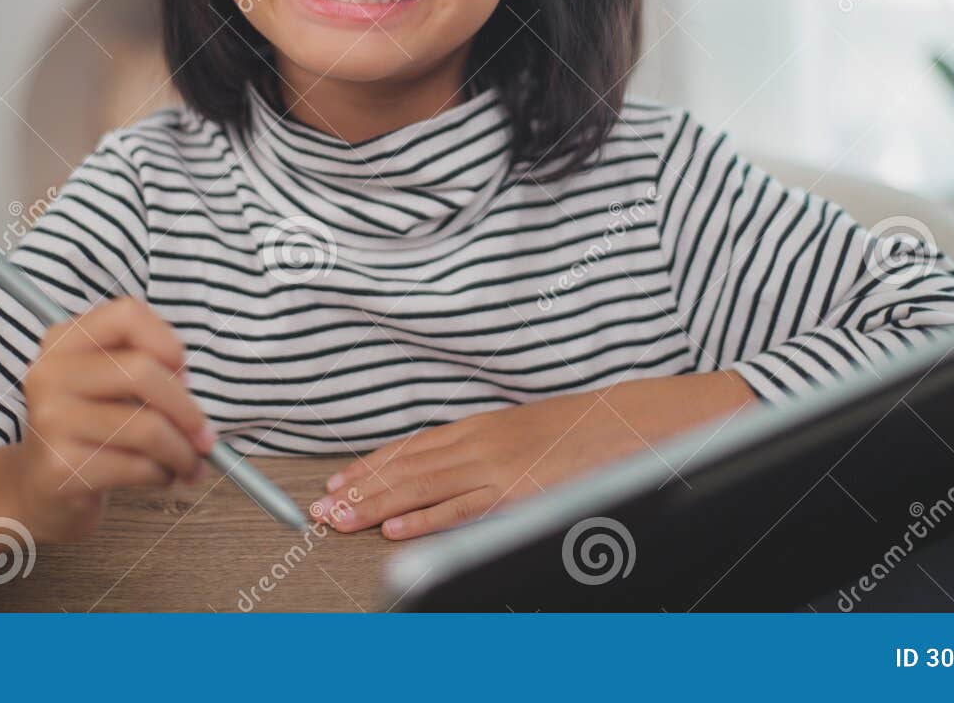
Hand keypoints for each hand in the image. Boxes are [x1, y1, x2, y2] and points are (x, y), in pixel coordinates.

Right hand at [11, 297, 214, 542]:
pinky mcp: (60, 467)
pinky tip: (161, 476)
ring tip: (190, 463)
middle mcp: (50, 373)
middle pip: (142, 372)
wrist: (39, 488)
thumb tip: (190, 388)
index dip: (168, 342)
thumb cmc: (90, 428)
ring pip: (146, 427)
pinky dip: (163, 474)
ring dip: (183, 451)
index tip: (184, 375)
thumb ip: (144, 365)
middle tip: (204, 436)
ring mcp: (51, 420)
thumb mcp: (105, 383)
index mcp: (64, 341)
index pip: (127, 315)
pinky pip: (137, 467)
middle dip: (187, 409)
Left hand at [310, 372, 756, 540]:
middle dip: (360, 489)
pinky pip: (463, 509)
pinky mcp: (517, 491)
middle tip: (321, 509)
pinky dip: (426, 520)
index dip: (371, 467)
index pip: (411, 447)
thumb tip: (448, 470)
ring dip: (377, 505)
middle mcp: (480, 442)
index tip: (338, 482)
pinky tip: (396, 531)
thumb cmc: (581, 431)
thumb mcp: (524, 432)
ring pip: (423, 487)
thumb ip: (484, 449)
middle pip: (407, 467)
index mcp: (480, 426)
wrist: (633, 422)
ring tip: (341, 519)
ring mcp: (497, 467)